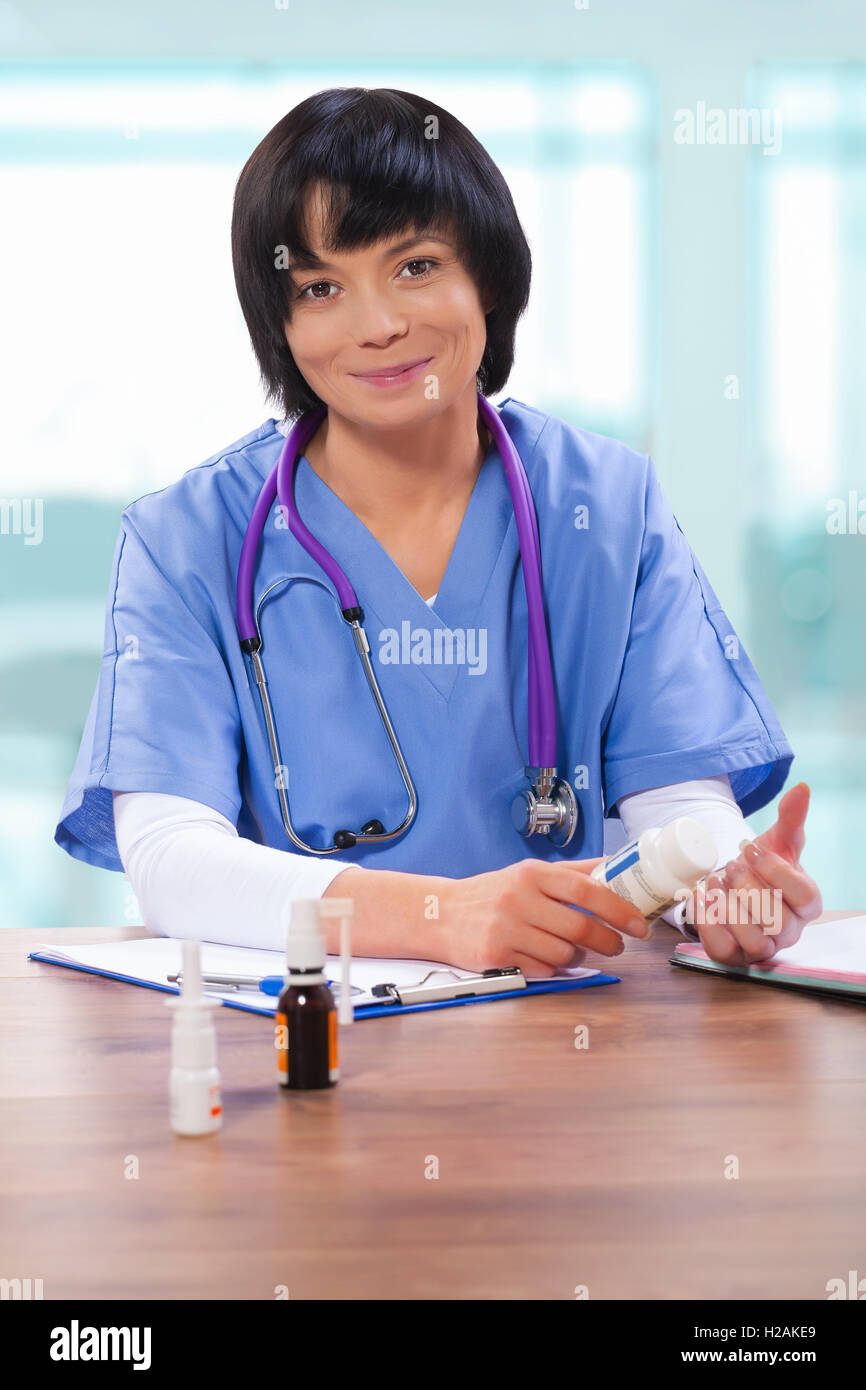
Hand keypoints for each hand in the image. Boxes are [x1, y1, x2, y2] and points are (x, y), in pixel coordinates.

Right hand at [439, 857, 651, 975]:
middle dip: (608, 941)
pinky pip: (543, 969)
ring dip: (580, 957)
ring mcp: (507, 928)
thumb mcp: (527, 874)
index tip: (638, 925)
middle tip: (617, 945)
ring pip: (565, 953)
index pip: (586, 889)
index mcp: (531, 874)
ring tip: (578, 951)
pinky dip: (554, 968)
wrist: (440, 915)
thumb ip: (571, 872)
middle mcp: (519, 898)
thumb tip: (615, 865)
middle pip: (581, 927)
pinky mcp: (497, 956)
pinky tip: (549, 958)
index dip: (619, 909)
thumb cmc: (491, 895)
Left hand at [681, 782, 822, 966]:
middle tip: (729, 866)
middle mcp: (790, 931)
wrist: (733, 884)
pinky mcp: (734, 956)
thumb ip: (791, 817)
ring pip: (755, 942)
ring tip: (714, 880)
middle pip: (777, 920)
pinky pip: (723, 951)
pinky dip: (707, 923)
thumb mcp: (777, 840)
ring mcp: (762, 947)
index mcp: (807, 904)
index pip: (804, 895)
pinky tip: (698, 896)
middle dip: (748, 888)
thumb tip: (802, 789)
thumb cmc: (762, 866)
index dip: (775, 870)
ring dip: (730, 908)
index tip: (749, 848)